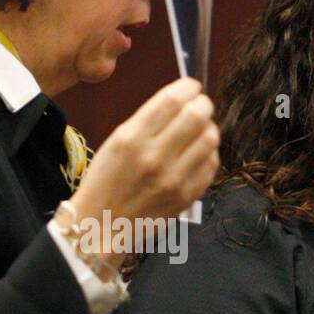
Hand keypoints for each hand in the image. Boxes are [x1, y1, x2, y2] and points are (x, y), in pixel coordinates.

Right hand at [64, 77, 217, 264]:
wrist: (101, 227)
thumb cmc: (105, 181)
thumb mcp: (116, 142)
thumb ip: (148, 121)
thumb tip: (182, 100)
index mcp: (131, 138)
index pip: (173, 100)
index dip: (188, 87)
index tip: (191, 87)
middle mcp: (154, 157)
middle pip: (197, 115)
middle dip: (203, 104)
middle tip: (200, 106)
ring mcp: (173, 179)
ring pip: (210, 138)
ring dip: (208, 129)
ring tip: (198, 132)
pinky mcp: (186, 197)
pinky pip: (211, 164)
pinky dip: (208, 154)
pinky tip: (196, 155)